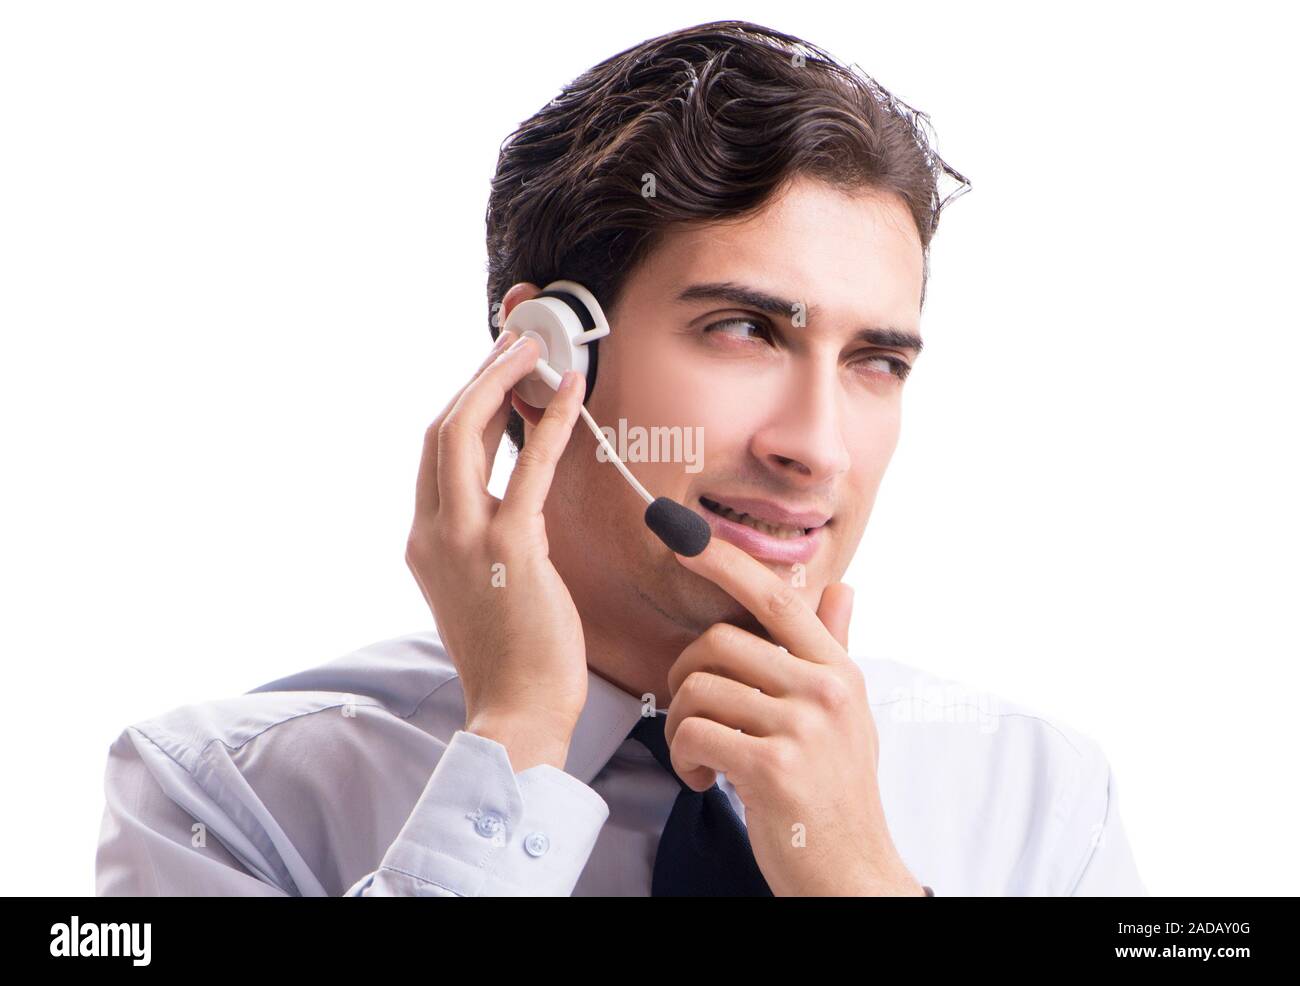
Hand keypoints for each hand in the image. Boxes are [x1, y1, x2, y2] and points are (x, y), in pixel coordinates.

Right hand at [406, 329, 588, 769]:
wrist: (515, 711)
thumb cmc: (511, 655)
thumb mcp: (480, 588)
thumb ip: (482, 539)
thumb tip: (509, 496)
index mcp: (423, 541)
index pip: (434, 453)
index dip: (465, 403)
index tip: (496, 372)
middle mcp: (431, 532)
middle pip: (440, 428)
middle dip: (477, 377)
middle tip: (515, 342)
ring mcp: (463, 538)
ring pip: (465, 431)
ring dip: (500, 381)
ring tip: (534, 349)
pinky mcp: (508, 548)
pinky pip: (529, 467)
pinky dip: (552, 422)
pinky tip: (574, 392)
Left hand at [663, 537, 924, 895]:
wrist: (851, 872)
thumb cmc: (837, 790)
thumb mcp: (848, 713)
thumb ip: (835, 647)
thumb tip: (842, 587)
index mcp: (837, 669)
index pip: (775, 596)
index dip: (723, 560)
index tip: (681, 533)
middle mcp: (824, 689)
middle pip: (719, 641)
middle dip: (685, 675)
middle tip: (691, 713)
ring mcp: (802, 728)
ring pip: (698, 689)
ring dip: (680, 726)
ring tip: (700, 755)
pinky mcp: (774, 768)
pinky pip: (695, 733)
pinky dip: (682, 758)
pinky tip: (702, 778)